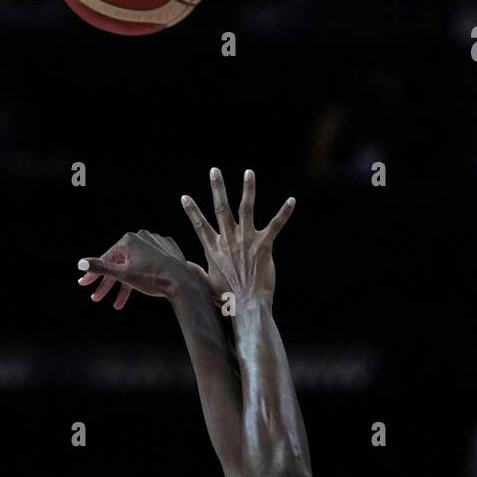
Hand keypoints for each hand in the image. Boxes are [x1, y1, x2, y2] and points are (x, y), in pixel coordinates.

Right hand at [78, 231, 204, 311]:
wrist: (183, 283)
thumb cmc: (153, 278)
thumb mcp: (123, 275)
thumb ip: (101, 268)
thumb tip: (80, 263)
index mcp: (129, 240)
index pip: (106, 259)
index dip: (94, 275)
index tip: (84, 285)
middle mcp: (141, 236)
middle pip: (120, 263)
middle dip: (109, 284)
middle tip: (97, 297)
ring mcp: (156, 242)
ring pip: (134, 265)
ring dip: (125, 285)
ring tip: (118, 302)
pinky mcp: (168, 250)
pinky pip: (149, 263)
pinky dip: (143, 275)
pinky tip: (141, 287)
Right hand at [181, 168, 294, 308]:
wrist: (247, 306)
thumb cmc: (228, 300)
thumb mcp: (207, 286)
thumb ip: (198, 272)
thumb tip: (186, 266)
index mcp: (214, 250)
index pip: (200, 226)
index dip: (192, 211)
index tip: (185, 197)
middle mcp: (228, 241)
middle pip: (221, 209)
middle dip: (217, 188)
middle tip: (214, 171)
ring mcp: (246, 241)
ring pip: (246, 209)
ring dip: (248, 189)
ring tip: (248, 172)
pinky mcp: (264, 246)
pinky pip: (275, 225)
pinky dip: (284, 213)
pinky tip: (292, 201)